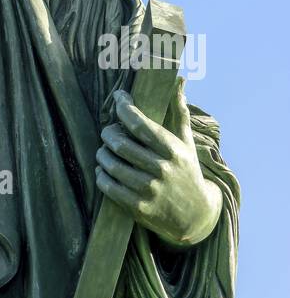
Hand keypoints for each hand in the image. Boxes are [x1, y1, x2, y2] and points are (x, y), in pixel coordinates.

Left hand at [96, 81, 221, 248]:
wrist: (196, 216)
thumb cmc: (187, 171)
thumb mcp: (187, 142)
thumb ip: (179, 111)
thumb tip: (179, 80)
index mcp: (173, 150)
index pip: (139, 124)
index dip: (123, 108)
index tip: (118, 98)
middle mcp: (162, 169)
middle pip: (120, 143)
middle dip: (108, 132)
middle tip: (109, 131)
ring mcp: (149, 190)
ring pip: (111, 164)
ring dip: (102, 153)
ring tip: (106, 150)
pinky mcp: (139, 207)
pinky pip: (108, 186)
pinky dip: (101, 175)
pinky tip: (105, 170)